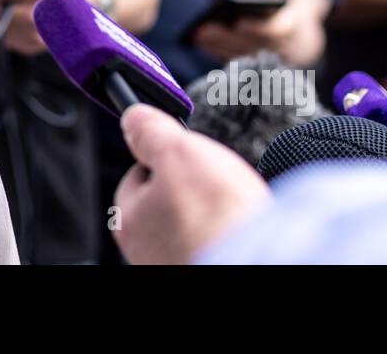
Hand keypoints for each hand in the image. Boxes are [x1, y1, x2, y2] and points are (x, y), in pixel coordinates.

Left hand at [113, 105, 269, 264]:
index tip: (186, 154)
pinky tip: (237, 229)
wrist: (258, 263)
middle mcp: (144, 250)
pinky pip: (211, 242)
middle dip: (190, 188)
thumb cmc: (215, 216)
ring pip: (190, 225)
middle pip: (165, 201)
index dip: (165, 157)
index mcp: (128, 219)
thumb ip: (152, 132)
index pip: (138, 174)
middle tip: (214, 183)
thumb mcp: (178, 152)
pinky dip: (223, 234)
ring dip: (209, 214)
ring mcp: (171, 263)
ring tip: (229, 209)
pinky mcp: (204, 269)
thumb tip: (133, 117)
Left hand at [193, 0, 295, 59]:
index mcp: (292, 26)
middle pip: (254, 47)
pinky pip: (236, 62)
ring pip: (243, 57)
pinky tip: (201, 42)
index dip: (259, 28)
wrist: (292, 25)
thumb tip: (221, 4)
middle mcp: (285, 49)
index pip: (278, 30)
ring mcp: (270, 62)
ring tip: (198, 35)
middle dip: (227, 38)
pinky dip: (218, 52)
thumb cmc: (274, 5)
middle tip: (204, 30)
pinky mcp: (257, 69)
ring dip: (219, 47)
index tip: (239, 22)